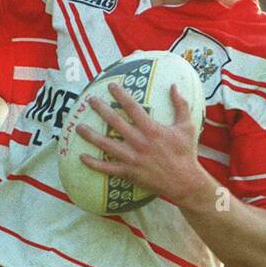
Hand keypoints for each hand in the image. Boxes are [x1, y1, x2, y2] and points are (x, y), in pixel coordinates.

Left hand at [75, 82, 206, 207]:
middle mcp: (139, 142)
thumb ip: (181, 105)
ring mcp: (132, 158)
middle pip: (115, 122)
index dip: (120, 95)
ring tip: (78, 127)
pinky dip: (94, 163)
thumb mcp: (187, 126)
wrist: (184, 181)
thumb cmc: (186, 153)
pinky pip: (107, 168)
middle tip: (89, 100)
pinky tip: (81, 157)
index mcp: (151, 129)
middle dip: (100, 109)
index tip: (110, 85)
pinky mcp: (128, 172)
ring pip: (106, 145)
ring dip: (91, 135)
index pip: (132, 107)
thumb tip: (174, 85)